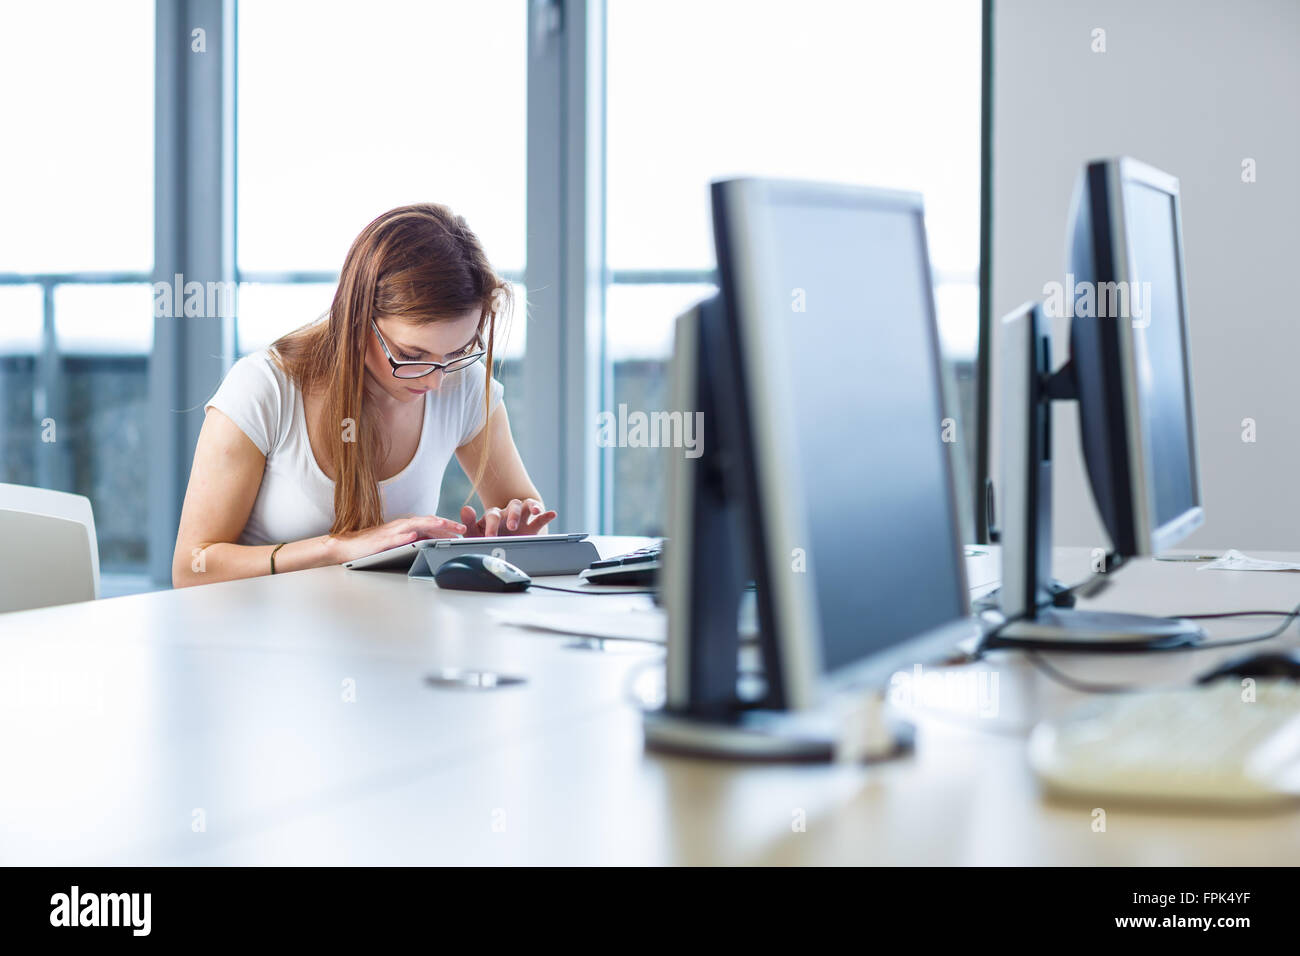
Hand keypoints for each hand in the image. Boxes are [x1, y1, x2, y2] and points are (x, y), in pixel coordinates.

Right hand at [325, 514, 465, 563]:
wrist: (345, 547)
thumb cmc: (371, 546)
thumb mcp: (397, 543)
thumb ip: (413, 541)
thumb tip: (431, 543)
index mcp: (405, 527)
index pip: (429, 523)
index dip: (446, 525)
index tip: (462, 529)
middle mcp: (399, 526)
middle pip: (426, 521)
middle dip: (445, 524)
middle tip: (462, 528)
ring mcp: (389, 533)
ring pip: (413, 525)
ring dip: (429, 524)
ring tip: (444, 525)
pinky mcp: (379, 542)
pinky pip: (393, 539)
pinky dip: (404, 537)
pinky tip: (414, 537)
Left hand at [460, 499, 556, 536]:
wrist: (497, 550)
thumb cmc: (484, 540)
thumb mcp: (474, 534)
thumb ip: (469, 523)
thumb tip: (466, 508)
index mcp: (493, 516)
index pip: (493, 515)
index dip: (492, 525)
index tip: (491, 537)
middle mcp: (508, 514)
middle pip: (513, 506)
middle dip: (513, 515)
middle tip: (512, 527)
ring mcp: (521, 519)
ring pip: (527, 507)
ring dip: (532, 507)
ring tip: (536, 511)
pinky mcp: (532, 528)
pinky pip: (540, 519)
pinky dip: (546, 515)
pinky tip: (552, 514)